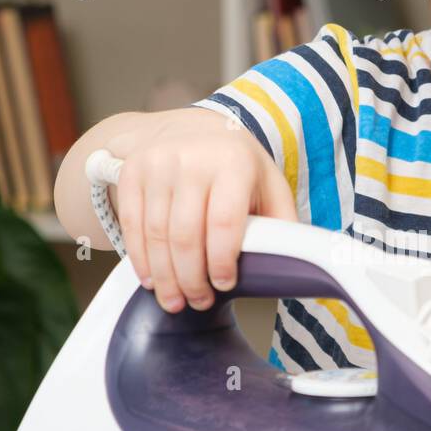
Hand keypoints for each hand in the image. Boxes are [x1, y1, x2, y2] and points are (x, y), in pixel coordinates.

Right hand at [108, 109, 296, 313]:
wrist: (195, 128)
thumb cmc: (239, 167)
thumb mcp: (270, 185)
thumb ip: (282, 222)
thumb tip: (297, 265)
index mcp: (234, 163)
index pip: (223, 222)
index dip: (222, 260)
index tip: (224, 285)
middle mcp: (192, 159)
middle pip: (185, 234)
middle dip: (191, 278)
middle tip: (198, 301)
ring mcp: (158, 164)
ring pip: (156, 234)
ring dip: (165, 276)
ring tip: (175, 300)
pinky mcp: (133, 172)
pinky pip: (132, 224)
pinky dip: (140, 258)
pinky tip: (151, 279)